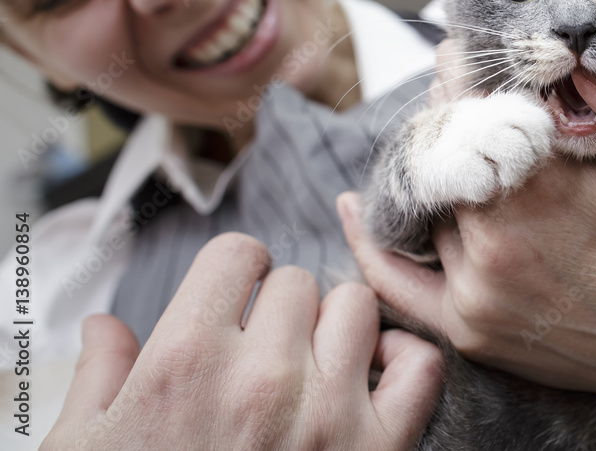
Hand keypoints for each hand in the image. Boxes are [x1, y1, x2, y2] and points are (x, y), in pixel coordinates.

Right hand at [42, 233, 441, 450]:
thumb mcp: (84, 448)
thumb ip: (98, 376)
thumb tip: (103, 325)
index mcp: (184, 363)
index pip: (237, 255)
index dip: (235, 273)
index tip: (234, 297)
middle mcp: (261, 378)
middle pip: (297, 282)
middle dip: (279, 307)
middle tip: (264, 347)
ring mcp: (327, 414)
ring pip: (357, 307)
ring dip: (335, 327)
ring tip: (311, 363)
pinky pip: (420, 366)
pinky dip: (403, 360)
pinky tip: (371, 375)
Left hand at [341, 65, 595, 413]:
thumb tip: (590, 65)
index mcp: (540, 196)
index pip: (471, 111)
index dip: (465, 73)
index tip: (462, 49)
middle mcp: (493, 246)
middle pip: (438, 156)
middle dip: (449, 118)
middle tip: (458, 87)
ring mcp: (474, 294)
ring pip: (421, 207)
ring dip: (429, 168)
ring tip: (447, 139)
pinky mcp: (468, 328)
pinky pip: (397, 282)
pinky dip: (371, 243)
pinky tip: (355, 206)